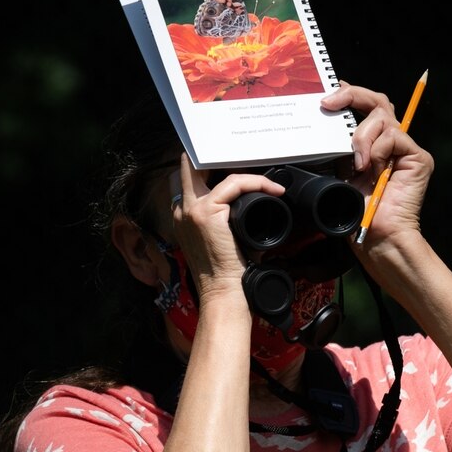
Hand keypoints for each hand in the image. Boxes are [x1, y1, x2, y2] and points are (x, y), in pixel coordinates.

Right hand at [170, 154, 284, 300]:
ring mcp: (190, 210)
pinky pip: (233, 184)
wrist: (222, 292)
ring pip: (215, 171)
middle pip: (191, 166)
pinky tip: (270, 189)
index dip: (211, 168)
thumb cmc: (227, 272)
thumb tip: (256, 201)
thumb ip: (228, 218)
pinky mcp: (205, 212)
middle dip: (218, 159)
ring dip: (245, 173)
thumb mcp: (224, 239)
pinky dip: (255, 183)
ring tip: (267, 183)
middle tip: (247, 164)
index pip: (189, 179)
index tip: (239, 172)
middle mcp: (181, 210)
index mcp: (182, 216)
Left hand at [321, 82, 434, 243]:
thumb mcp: (339, 169)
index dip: (350, 93)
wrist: (375, 236)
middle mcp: (392, 142)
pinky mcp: (418, 157)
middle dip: (352, 96)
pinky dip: (376, 151)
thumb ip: (339, 144)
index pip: (366, 107)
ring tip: (357, 165)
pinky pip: (393, 136)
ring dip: (361, 139)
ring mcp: (406, 149)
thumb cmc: (356, 210)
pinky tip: (372, 170)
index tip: (327, 92)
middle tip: (329, 103)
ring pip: (381, 118)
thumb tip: (325, 114)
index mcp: (374, 144)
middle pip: (377, 101)